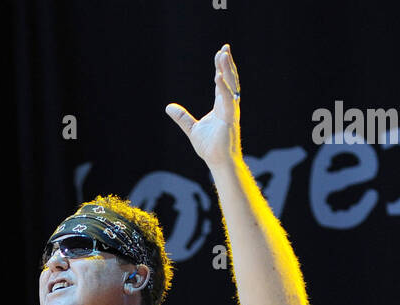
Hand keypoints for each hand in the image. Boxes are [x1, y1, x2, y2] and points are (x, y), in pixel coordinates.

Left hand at [165, 43, 241, 169]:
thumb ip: (182, 117)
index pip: (222, 83)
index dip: (221, 68)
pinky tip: (218, 77)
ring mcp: (231, 112)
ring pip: (231, 86)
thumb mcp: (192, 129)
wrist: (218, 162)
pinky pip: (227, 101)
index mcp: (221, 106)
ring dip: (227, 70)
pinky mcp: (230, 119)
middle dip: (228, 64)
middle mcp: (228, 106)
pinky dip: (223, 88)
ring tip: (223, 55)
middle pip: (229, 80)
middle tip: (225, 48)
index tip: (220, 54)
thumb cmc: (210, 147)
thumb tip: (169, 107)